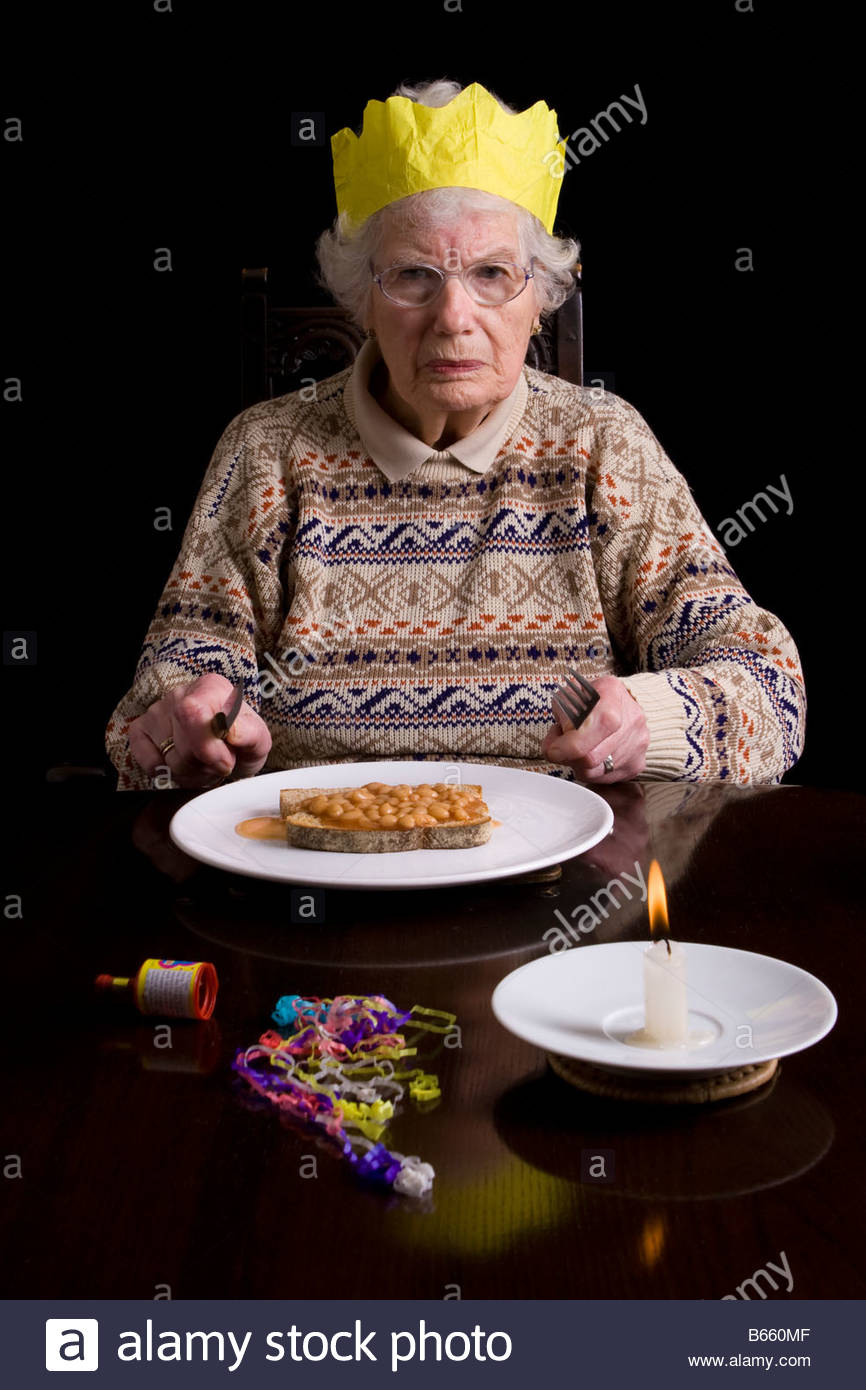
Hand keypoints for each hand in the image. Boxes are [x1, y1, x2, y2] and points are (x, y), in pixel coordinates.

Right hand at [128, 674, 271, 788]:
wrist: (227, 747)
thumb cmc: (241, 741)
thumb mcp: (258, 739)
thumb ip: (250, 734)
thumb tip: (231, 730)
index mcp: (210, 688)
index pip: (193, 714)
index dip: (209, 748)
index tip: (226, 761)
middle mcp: (179, 695)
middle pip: (184, 747)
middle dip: (205, 766)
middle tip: (219, 761)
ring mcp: (156, 712)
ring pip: (168, 760)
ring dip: (191, 773)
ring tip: (203, 762)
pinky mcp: (139, 730)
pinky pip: (149, 764)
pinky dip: (167, 773)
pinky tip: (183, 763)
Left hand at [541, 674, 648, 782]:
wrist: (616, 705)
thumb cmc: (588, 702)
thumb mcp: (567, 698)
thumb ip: (560, 720)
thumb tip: (554, 748)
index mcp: (611, 693)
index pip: (595, 726)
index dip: (570, 744)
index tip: (553, 749)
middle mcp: (631, 718)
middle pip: (592, 756)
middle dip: (568, 756)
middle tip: (561, 746)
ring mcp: (637, 743)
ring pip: (595, 771)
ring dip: (577, 764)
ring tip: (577, 747)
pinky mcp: (636, 764)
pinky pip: (604, 778)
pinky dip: (590, 771)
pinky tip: (590, 754)